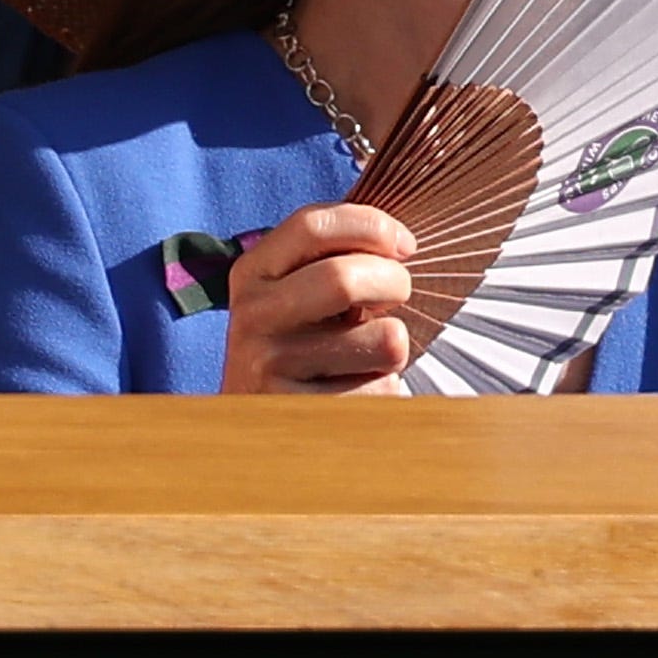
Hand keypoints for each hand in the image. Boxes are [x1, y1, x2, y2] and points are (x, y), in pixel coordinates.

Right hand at [219, 202, 418, 394]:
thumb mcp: (293, 295)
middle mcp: (254, 315)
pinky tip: (355, 393)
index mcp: (252, 273)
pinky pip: (382, 389)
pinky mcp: (303, 413)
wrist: (252, 431)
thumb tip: (400, 244)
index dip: (371, 225)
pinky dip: (384, 390)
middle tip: (398, 295)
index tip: (405, 246)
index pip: (312, 226)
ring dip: (393, 347)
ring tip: (365, 356)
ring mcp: (272, 367)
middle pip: (345, 278)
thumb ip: (330, 260)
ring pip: (384, 340)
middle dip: (395, 282)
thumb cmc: (296, 347)